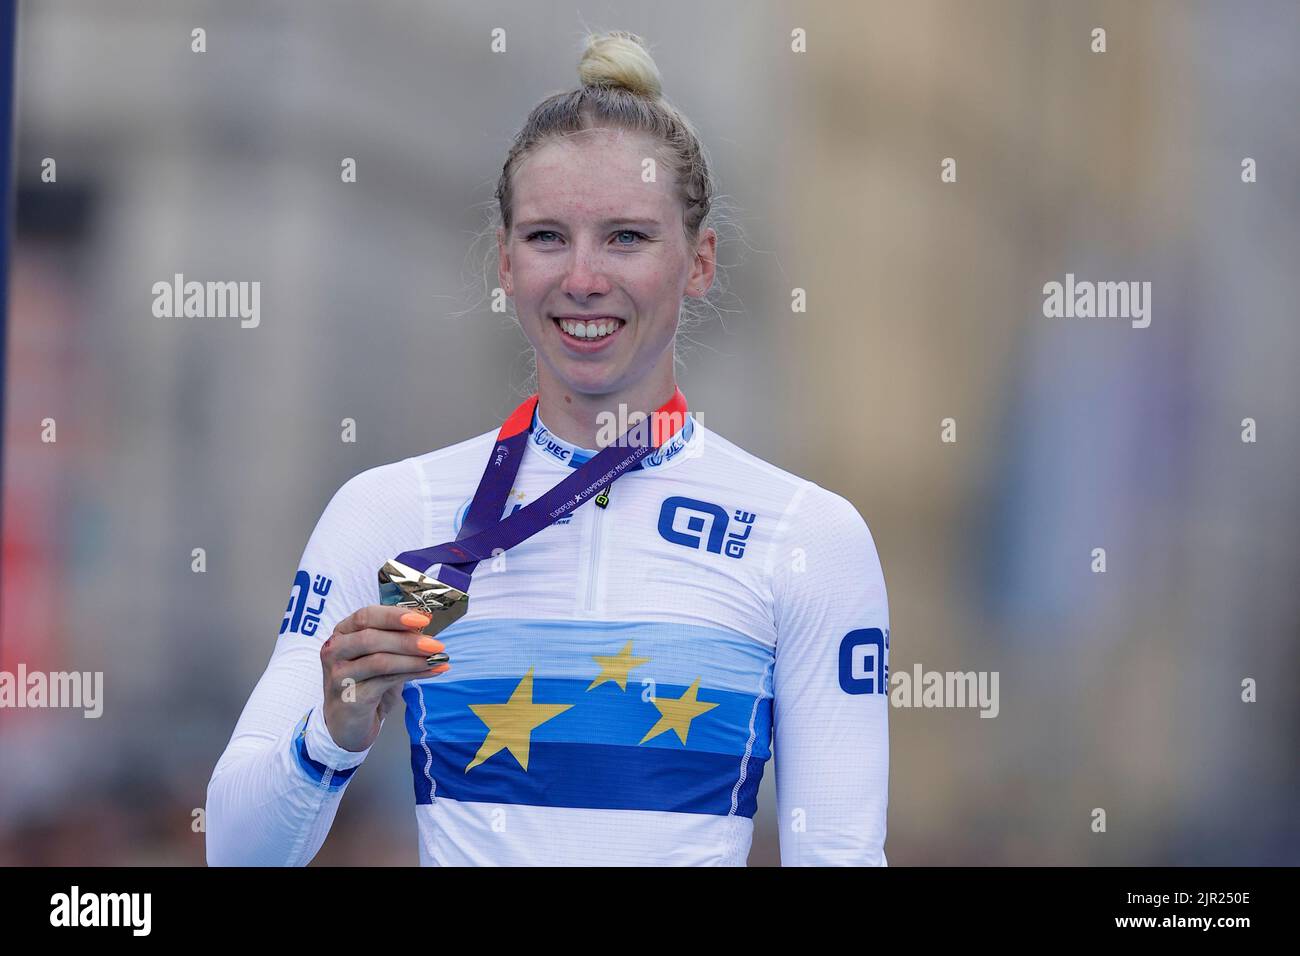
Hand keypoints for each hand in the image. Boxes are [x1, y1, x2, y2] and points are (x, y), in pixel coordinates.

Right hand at [319, 605, 450, 752]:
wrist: (348, 725)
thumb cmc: (366, 685)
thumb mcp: (379, 657)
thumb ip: (395, 640)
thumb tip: (424, 626)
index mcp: (342, 633)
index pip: (366, 616)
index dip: (395, 615)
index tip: (423, 619)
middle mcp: (335, 651)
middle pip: (371, 638)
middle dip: (407, 640)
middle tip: (436, 644)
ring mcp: (339, 675)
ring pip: (379, 661)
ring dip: (413, 659)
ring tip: (437, 658)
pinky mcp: (349, 697)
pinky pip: (385, 681)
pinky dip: (413, 674)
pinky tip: (432, 672)